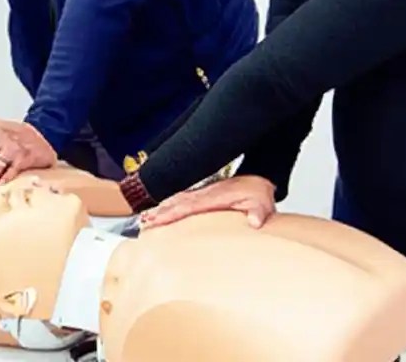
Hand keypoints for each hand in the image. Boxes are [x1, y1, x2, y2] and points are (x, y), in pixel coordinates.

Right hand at [139, 175, 276, 228]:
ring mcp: (200, 194)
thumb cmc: (257, 194)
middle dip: (159, 213)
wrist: (257, 181)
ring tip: (145, 220)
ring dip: (160, 209)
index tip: (156, 219)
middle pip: (176, 203)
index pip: (187, 206)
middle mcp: (203, 194)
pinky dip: (167, 206)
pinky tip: (159, 212)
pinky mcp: (201, 196)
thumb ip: (258, 212)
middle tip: (143, 223)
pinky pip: (180, 200)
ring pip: (175, 201)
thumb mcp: (262, 203)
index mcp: (213, 197)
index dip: (170, 213)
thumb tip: (255, 221)